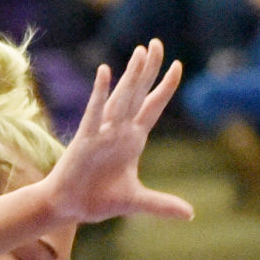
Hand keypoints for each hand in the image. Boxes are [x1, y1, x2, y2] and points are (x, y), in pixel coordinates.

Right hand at [44, 41, 193, 227]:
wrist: (69, 207)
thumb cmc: (98, 199)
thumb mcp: (136, 202)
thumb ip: (162, 205)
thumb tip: (190, 215)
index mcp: (133, 140)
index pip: (152, 107)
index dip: (165, 88)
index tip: (178, 65)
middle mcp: (119, 130)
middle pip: (138, 94)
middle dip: (149, 70)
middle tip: (157, 44)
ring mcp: (102, 132)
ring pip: (121, 99)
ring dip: (131, 76)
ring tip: (141, 52)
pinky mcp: (85, 139)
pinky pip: (94, 113)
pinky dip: (100, 94)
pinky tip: (105, 72)